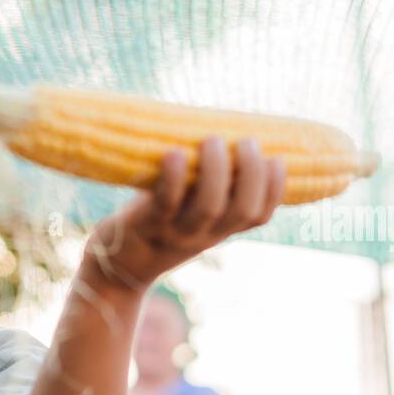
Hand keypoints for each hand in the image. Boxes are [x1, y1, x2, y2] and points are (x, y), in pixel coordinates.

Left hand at [82, 136, 285, 291]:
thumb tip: (225, 130)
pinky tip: (174, 153)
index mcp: (219, 229)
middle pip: (243, 210)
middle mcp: (203, 235)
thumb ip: (207, 183)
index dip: (275, 189)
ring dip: (217, 170)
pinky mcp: (146, 226)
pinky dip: (173, 177)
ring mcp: (175, 233)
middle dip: (253, 173)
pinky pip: (165, 203)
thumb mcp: (187, 210)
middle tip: (246, 141)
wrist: (116, 265)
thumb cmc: (154, 223)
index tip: (277, 159)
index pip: (259, 216)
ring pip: (208, 206)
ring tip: (213, 140)